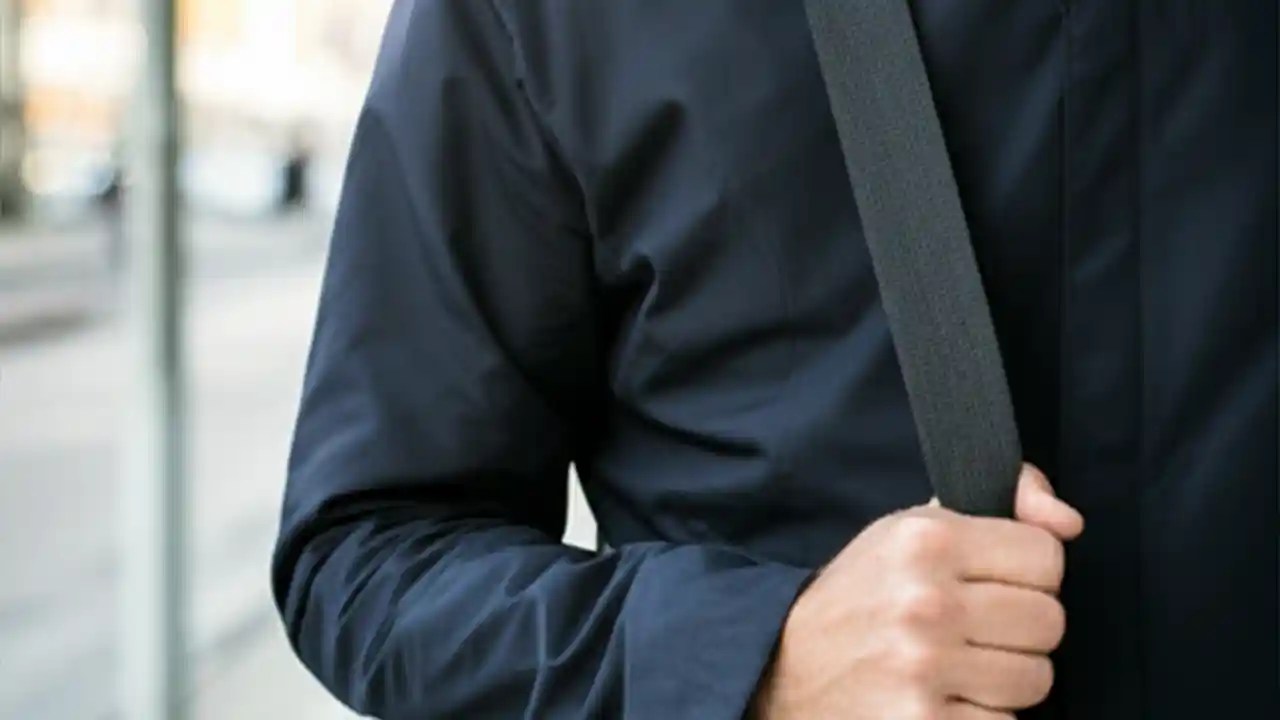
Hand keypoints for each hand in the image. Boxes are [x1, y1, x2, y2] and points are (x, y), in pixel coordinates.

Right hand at [753, 465, 1082, 718]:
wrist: (780, 668)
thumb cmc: (860, 597)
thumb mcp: (910, 532)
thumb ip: (999, 506)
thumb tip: (1067, 521)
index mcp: (925, 540)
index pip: (1046, 557)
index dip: (1024, 574)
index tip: (987, 584)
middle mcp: (925, 602)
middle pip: (1049, 621)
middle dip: (1015, 630)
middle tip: (969, 631)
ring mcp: (924, 670)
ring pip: (1036, 679)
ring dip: (1002, 680)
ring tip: (954, 668)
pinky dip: (981, 719)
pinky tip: (941, 702)